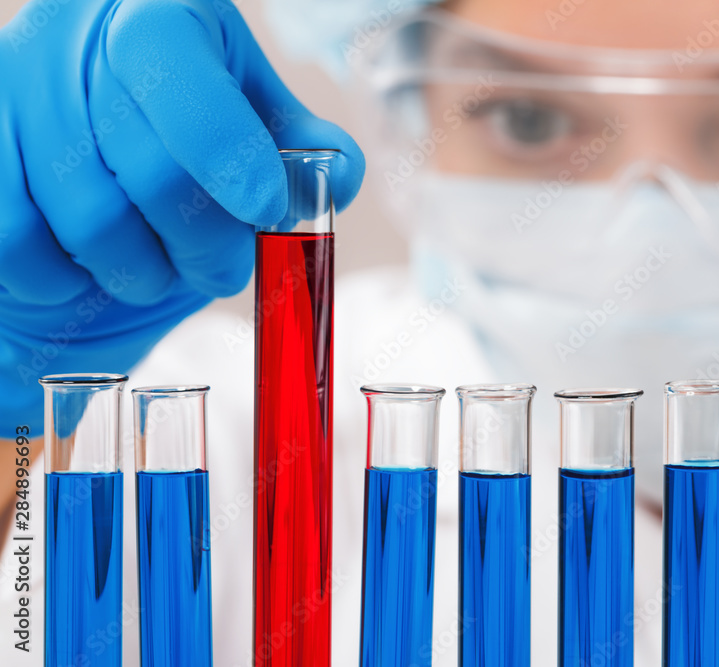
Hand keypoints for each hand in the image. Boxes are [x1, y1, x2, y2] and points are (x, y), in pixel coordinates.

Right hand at [0, 0, 364, 429]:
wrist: (84, 109)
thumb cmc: (184, 114)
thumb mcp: (252, 109)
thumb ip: (300, 144)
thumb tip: (335, 179)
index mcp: (157, 16)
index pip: (182, 74)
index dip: (230, 154)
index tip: (265, 210)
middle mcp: (75, 43)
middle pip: (152, 174)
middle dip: (206, 247)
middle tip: (223, 268)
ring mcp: (15, 95)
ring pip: (89, 221)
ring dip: (142, 273)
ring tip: (162, 270)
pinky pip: (15, 241)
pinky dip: (61, 279)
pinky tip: (90, 270)